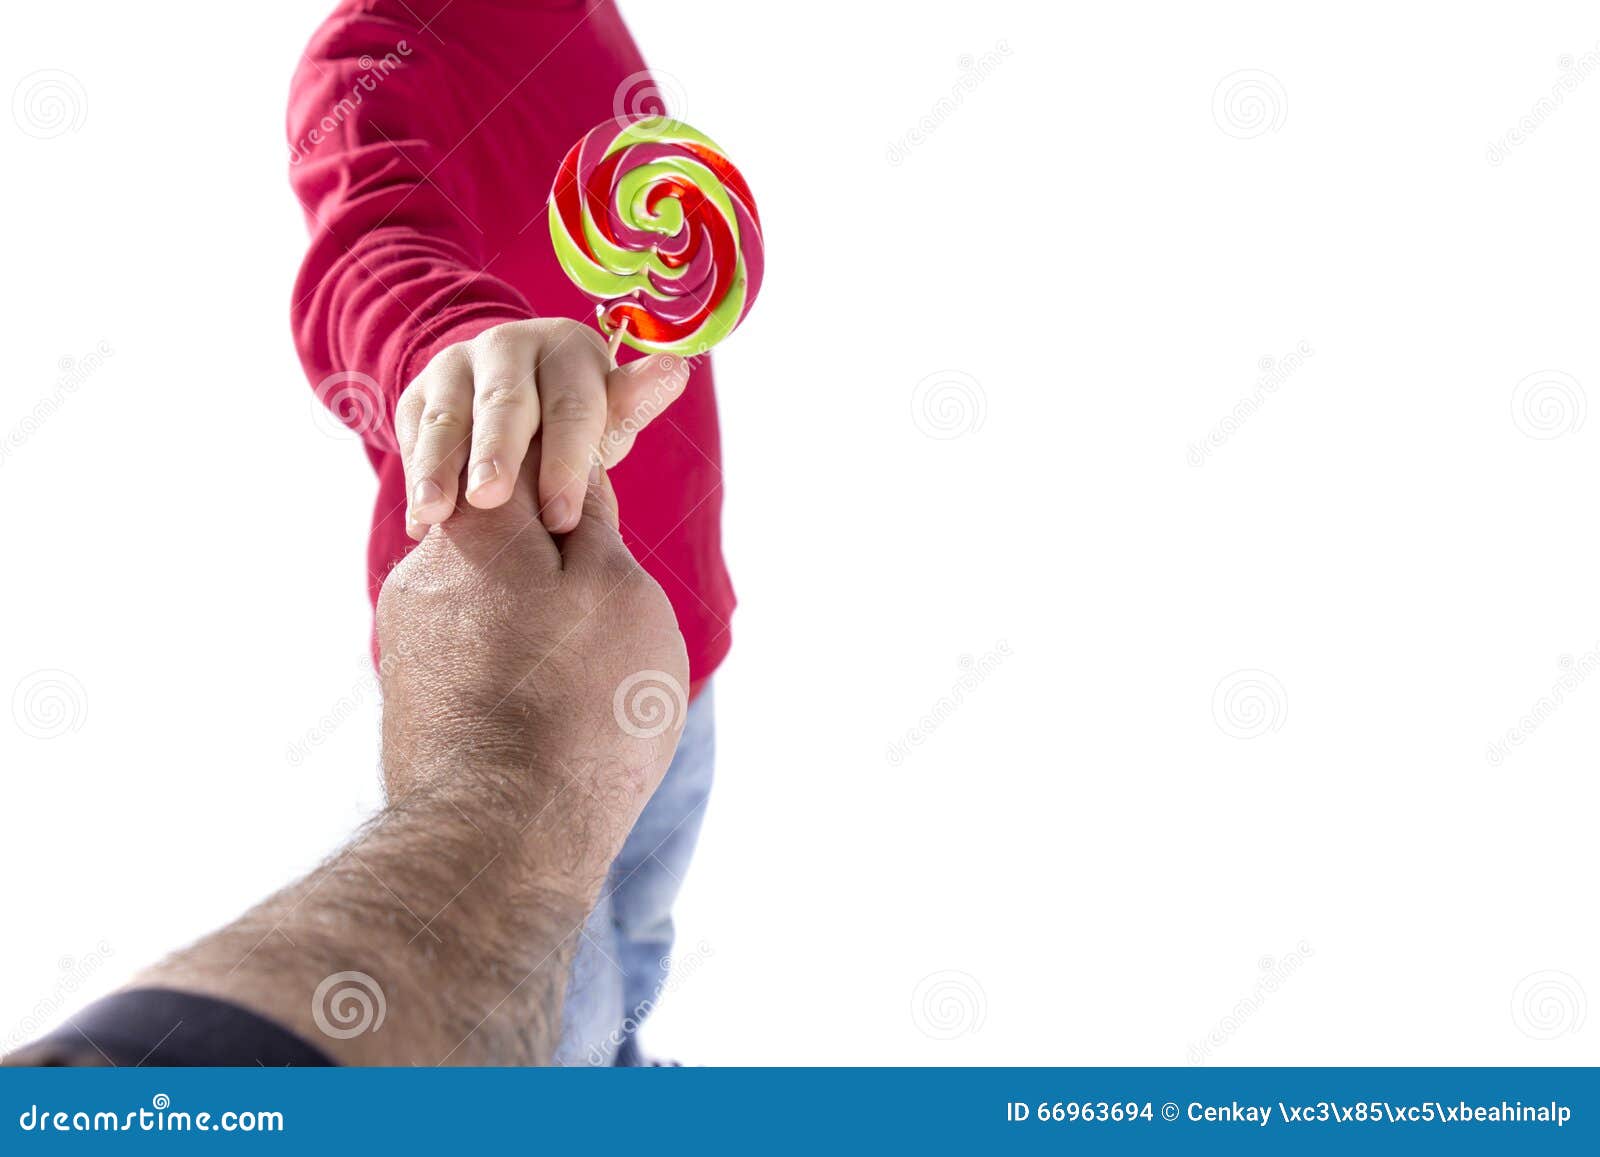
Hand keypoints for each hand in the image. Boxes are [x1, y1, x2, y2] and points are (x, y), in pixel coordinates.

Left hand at [375, 448, 689, 879]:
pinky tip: (554, 712)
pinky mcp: (411, 694)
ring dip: (543, 611)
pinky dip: (518, 660)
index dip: (584, 433)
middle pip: (508, 523)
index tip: (628, 419)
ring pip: (495, 593)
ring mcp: (410, 635)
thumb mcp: (615, 591)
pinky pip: (477, 648)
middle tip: (619, 605)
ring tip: (592, 678)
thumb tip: (572, 477)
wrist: (498, 840)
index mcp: (481, 524)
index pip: (531, 441)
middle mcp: (428, 569)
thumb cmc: (578, 704)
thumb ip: (591, 522)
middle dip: (565, 546)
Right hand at [396, 318, 689, 538]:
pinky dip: (414, 479)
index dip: (567, 463)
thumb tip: (674, 371)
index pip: (571, 408)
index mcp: (567, 351)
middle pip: (504, 404)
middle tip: (490, 500)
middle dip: (495, 453)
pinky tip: (418, 525)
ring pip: (447, 418)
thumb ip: (632, 403)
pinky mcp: (417, 393)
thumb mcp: (605, 411)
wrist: (506, 390)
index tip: (562, 520)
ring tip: (433, 515)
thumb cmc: (572, 417)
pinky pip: (412, 436)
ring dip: (438, 468)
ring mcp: (457, 367)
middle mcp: (509, 348)